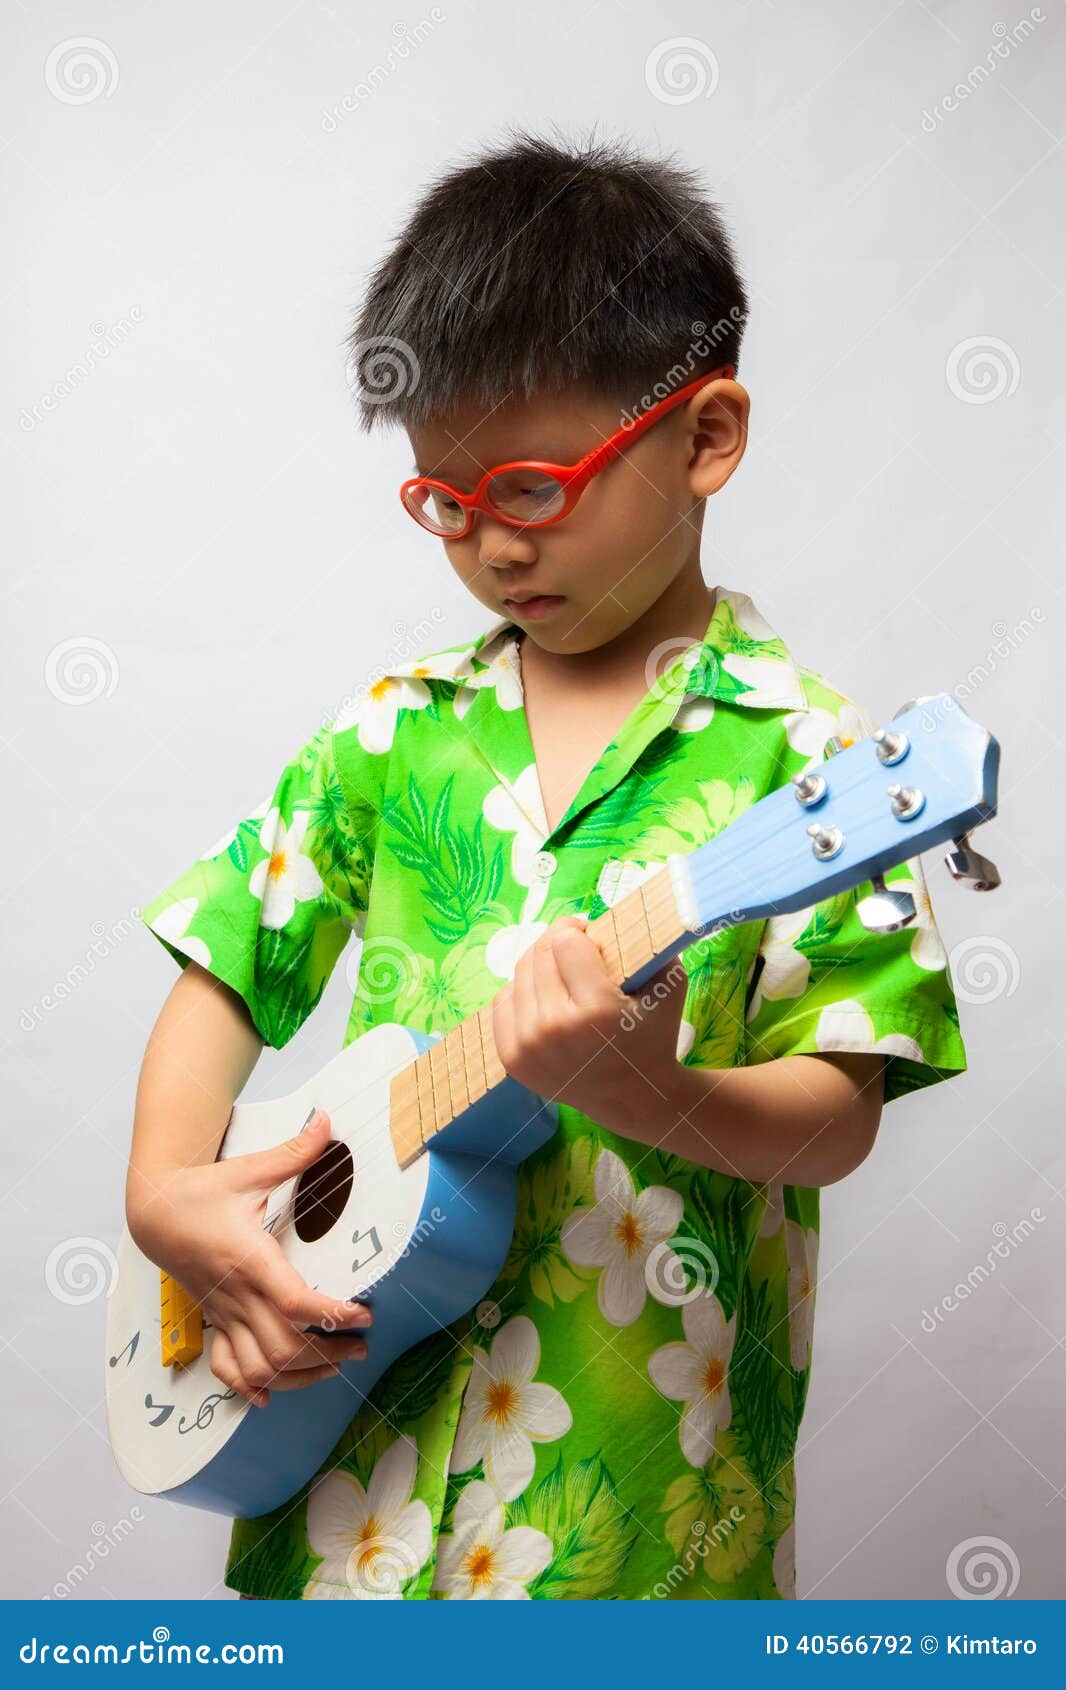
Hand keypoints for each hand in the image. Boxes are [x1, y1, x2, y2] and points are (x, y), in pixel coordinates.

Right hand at [127, 1109, 371, 1407]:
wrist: (155, 1212)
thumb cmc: (204, 1190)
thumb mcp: (250, 1169)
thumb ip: (294, 1151)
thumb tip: (326, 1119)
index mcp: (250, 1258)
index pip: (295, 1302)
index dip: (331, 1315)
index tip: (362, 1313)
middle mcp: (237, 1294)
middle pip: (284, 1347)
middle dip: (328, 1352)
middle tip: (361, 1343)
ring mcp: (224, 1313)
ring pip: (259, 1368)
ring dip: (299, 1375)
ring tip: (334, 1364)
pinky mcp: (215, 1321)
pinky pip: (227, 1370)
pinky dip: (251, 1388)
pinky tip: (272, 1395)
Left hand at [491, 915, 689, 1131]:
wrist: (633, 1098)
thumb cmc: (653, 1035)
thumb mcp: (668, 984)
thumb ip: (648, 942)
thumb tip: (615, 910)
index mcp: (596, 1009)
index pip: (566, 940)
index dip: (579, 930)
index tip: (590, 936)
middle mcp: (555, 1028)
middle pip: (539, 952)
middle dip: (559, 942)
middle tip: (577, 950)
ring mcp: (529, 1046)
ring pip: (519, 973)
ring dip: (541, 965)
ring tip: (563, 975)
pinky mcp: (512, 1059)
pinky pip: (503, 1001)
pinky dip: (522, 992)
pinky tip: (545, 997)